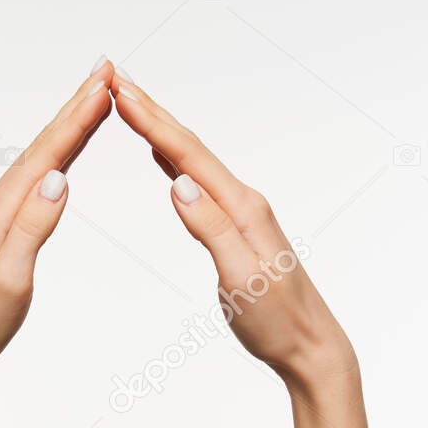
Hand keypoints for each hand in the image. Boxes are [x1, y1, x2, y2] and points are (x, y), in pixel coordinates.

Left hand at [0, 61, 114, 394]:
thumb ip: (32, 228)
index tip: (104, 83)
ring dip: (66, 128)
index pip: (48, 155)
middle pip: (43, 147)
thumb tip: (59, 180)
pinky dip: (52, 158)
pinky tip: (61, 157)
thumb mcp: (8, 281)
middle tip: (104, 71)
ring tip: (91, 99)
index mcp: (0, 212)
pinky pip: (31, 181)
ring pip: (38, 160)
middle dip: (76, 107)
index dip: (78, 117)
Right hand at [109, 70, 356, 391]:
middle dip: (152, 112)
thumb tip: (180, 185)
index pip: (188, 156)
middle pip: (191, 147)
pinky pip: (200, 184)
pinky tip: (165, 157)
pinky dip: (176, 162)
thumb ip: (212, 230)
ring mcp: (242, 214)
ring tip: (133, 105)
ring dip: (161, 131)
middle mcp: (244, 203)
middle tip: (117, 79)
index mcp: (243, 209)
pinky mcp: (238, 229)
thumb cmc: (277, 322)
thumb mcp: (241, 279)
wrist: (310, 348)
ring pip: (193, 161)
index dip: (152, 123)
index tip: (120, 93)